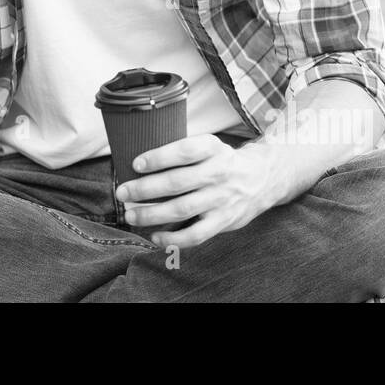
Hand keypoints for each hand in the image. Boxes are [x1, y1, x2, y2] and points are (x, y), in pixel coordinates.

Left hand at [115, 135, 285, 248]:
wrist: (261, 179)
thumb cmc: (221, 161)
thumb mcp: (209, 146)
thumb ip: (182, 152)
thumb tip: (137, 162)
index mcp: (212, 149)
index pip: (184, 151)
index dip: (158, 157)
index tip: (135, 164)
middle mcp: (218, 173)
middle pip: (176, 182)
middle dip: (144, 189)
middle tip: (122, 192)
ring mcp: (221, 199)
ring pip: (182, 209)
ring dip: (152, 214)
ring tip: (130, 215)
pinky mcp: (224, 221)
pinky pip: (196, 234)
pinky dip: (173, 238)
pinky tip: (154, 236)